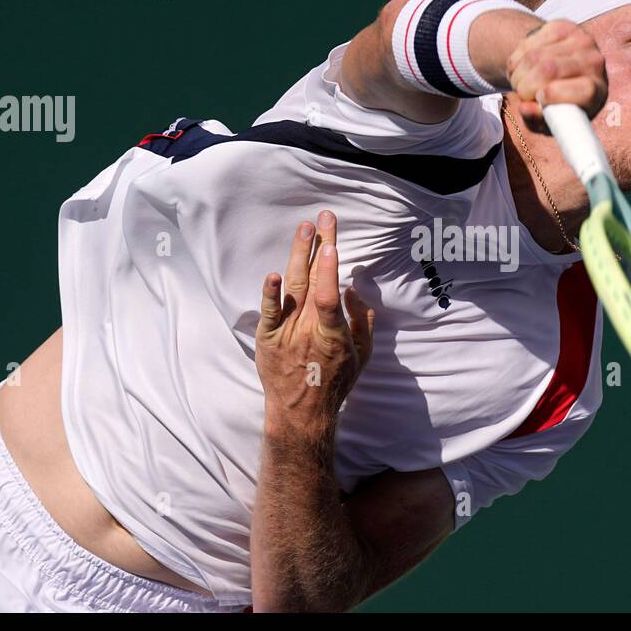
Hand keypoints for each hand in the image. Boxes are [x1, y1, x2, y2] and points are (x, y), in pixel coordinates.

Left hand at [255, 210, 374, 442]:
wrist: (301, 412)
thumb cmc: (336, 382)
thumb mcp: (363, 355)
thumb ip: (362, 321)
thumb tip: (355, 289)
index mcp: (333, 335)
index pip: (329, 297)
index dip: (328, 270)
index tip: (332, 244)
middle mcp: (308, 329)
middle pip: (312, 280)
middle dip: (319, 246)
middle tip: (323, 217)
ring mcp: (286, 332)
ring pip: (292, 286)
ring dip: (298, 255)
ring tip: (305, 228)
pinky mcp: (268, 337)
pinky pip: (268, 311)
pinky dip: (269, 292)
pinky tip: (272, 273)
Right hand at [505, 19, 607, 133]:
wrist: (558, 72)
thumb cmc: (556, 105)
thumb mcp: (549, 120)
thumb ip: (538, 120)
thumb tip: (525, 109)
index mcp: (598, 91)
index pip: (584, 90)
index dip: (556, 95)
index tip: (539, 99)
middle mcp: (595, 62)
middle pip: (550, 69)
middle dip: (525, 86)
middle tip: (522, 94)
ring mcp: (580, 40)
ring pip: (534, 56)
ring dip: (518, 73)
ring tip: (519, 83)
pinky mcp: (563, 26)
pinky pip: (529, 42)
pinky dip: (517, 59)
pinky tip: (521, 67)